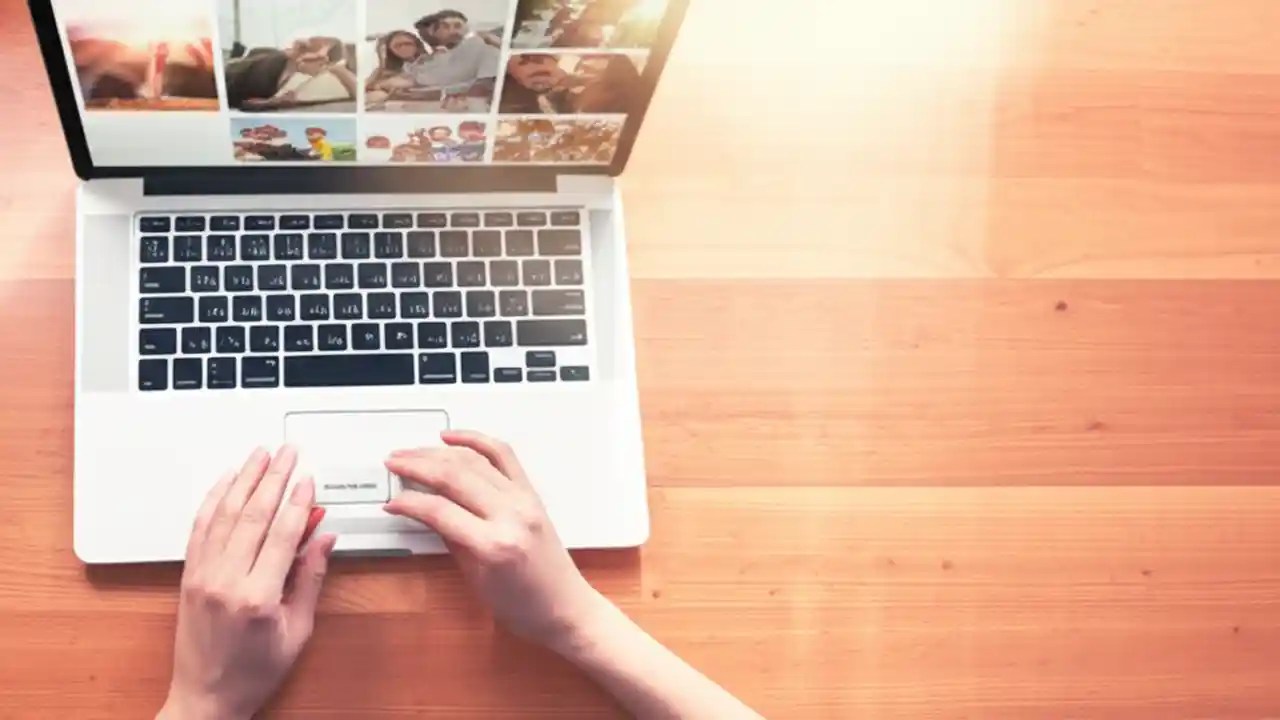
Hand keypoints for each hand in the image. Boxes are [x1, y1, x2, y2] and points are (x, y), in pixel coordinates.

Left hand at [158, 447, 336, 719]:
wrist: (205, 700)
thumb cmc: (254, 673)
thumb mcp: (297, 632)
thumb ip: (310, 580)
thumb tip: (323, 538)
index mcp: (257, 597)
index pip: (282, 535)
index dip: (298, 502)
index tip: (308, 479)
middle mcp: (224, 581)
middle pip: (252, 516)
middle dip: (273, 479)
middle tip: (288, 452)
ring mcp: (201, 576)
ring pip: (223, 515)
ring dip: (243, 480)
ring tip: (260, 455)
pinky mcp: (188, 576)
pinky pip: (200, 528)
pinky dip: (213, 500)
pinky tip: (226, 481)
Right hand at [384, 431, 602, 647]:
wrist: (565, 607)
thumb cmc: (522, 605)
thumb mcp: (475, 578)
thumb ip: (449, 538)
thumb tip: (423, 511)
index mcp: (493, 545)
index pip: (440, 511)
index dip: (409, 503)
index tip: (392, 501)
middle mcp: (511, 516)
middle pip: (454, 477)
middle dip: (418, 465)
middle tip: (394, 463)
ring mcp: (525, 501)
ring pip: (475, 461)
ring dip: (439, 452)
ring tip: (413, 452)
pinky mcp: (532, 494)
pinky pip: (504, 456)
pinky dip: (477, 441)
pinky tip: (454, 438)